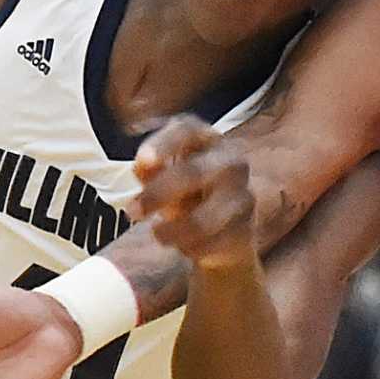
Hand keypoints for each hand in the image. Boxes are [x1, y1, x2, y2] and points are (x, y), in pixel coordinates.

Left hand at [132, 115, 254, 271]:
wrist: (225, 227)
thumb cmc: (185, 190)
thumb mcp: (162, 174)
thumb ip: (149, 167)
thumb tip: (142, 166)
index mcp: (206, 138)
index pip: (186, 130)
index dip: (163, 144)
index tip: (141, 162)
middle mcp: (230, 160)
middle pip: (193, 173)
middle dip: (158, 194)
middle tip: (133, 212)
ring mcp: (243, 194)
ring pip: (202, 219)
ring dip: (171, 231)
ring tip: (157, 234)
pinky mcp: (246, 229)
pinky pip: (210, 244)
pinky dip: (189, 248)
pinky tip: (184, 245)